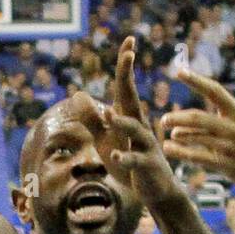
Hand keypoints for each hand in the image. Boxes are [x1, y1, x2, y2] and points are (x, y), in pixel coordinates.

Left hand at [88, 39, 183, 211]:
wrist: (156, 192)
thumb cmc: (131, 164)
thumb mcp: (106, 141)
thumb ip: (92, 120)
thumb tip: (78, 94)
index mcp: (129, 118)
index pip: (125, 87)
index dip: (125, 65)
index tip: (129, 41)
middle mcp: (140, 126)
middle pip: (132, 97)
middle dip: (128, 76)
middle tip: (128, 54)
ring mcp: (146, 146)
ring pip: (135, 129)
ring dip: (122, 122)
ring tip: (108, 114)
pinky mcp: (147, 167)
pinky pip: (135, 161)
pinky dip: (124, 158)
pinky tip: (114, 156)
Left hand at [162, 60, 234, 195]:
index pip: (216, 92)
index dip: (197, 81)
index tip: (180, 72)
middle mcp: (233, 128)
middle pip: (199, 118)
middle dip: (179, 117)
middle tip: (165, 118)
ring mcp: (228, 148)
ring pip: (197, 138)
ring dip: (180, 135)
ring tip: (171, 132)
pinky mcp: (224, 165)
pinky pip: (198, 157)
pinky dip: (181, 153)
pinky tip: (169, 148)